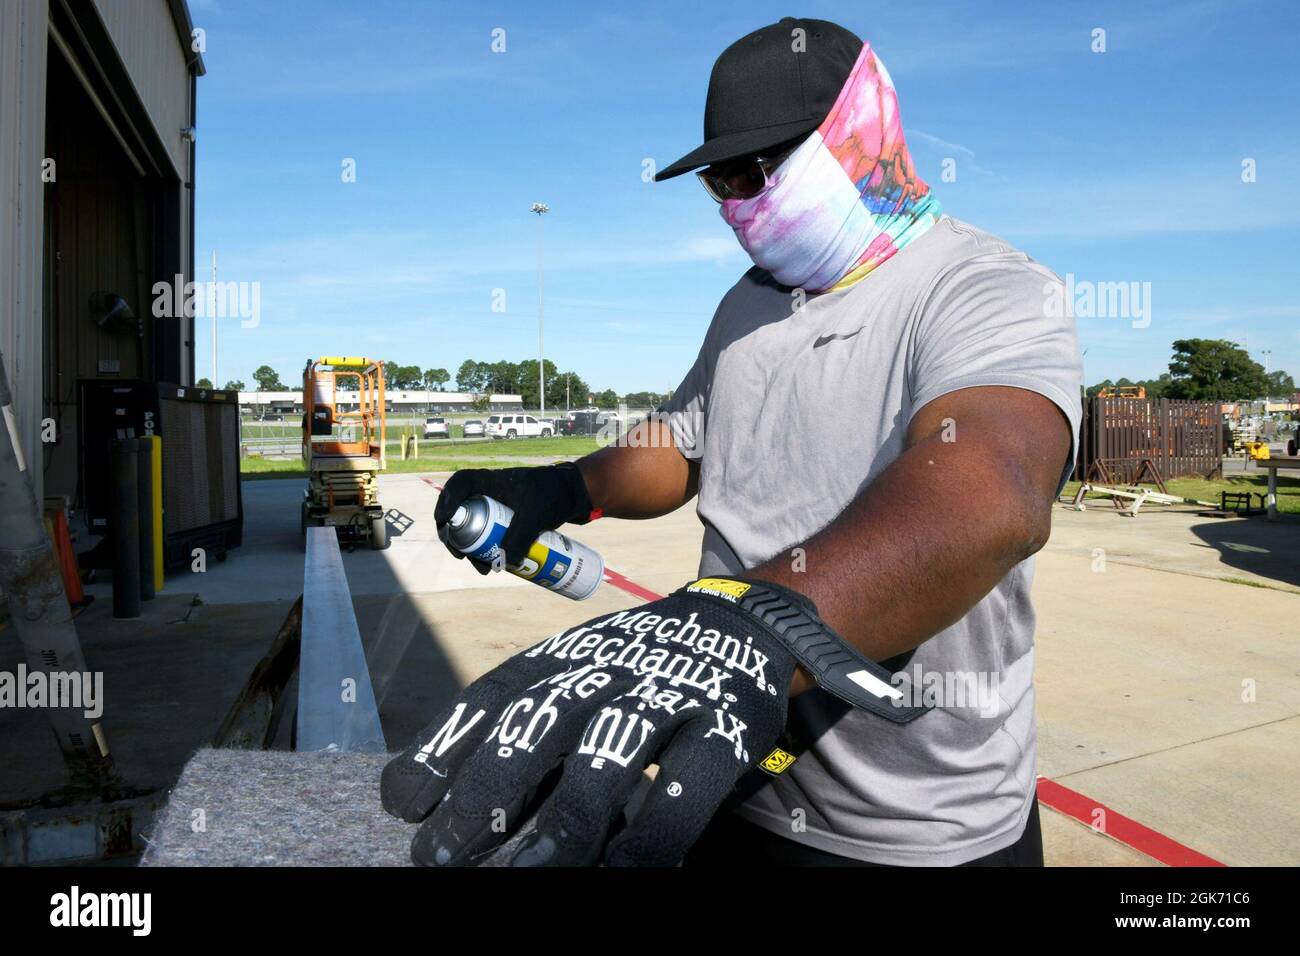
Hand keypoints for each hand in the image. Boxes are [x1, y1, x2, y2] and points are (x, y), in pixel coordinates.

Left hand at [380, 578, 801, 865]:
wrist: (745, 623)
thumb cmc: (638, 669)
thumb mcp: (574, 679)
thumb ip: (521, 734)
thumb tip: (433, 800)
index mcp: (562, 656)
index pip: (492, 696)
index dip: (445, 748)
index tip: (404, 803)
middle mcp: (608, 669)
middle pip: (538, 723)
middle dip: (485, 790)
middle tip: (441, 854)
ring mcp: (670, 694)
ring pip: (609, 752)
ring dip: (562, 819)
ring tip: (523, 874)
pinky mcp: (728, 725)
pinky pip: (687, 783)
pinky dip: (652, 833)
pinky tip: (621, 871)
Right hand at [433, 463, 595, 571]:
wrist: (573, 495)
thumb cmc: (553, 495)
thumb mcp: (536, 516)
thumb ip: (521, 537)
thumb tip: (507, 564)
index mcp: (492, 481)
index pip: (461, 483)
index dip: (447, 500)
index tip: (443, 521)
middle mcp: (490, 494)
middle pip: (462, 512)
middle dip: (456, 536)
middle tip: (460, 555)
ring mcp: (497, 508)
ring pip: (475, 527)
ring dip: (472, 548)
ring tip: (482, 568)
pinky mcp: (507, 522)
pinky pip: (490, 535)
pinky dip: (488, 549)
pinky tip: (493, 565)